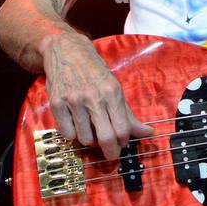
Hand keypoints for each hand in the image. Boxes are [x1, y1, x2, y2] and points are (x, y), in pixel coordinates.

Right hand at [41, 31, 153, 160]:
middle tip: (110, 154)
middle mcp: (93, 97)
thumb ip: (129, 115)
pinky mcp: (56, 103)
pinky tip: (76, 125)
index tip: (121, 145)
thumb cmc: (94, 72)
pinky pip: (67, 133)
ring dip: (90, 141)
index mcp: (112, 92)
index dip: (123, 142)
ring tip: (91, 131)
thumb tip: (149, 133)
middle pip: (105, 138)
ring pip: (85, 138)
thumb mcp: (115, 88)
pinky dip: (73, 135)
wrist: (67, 51)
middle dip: (110, 152)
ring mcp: (73, 100)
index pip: (122, 129)